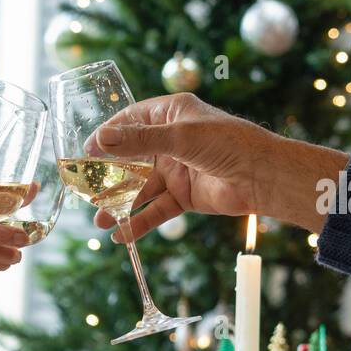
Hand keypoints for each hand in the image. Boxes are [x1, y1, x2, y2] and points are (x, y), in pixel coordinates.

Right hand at [84, 92, 345, 239]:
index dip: (107, 136)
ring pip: (140, 188)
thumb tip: (99, 141)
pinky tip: (121, 235)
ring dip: (119, 205)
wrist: (264, 177)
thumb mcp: (179, 136)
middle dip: (108, 177)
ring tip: (99, 220)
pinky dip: (139, 223)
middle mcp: (171, 141)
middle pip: (130, 158)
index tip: (86, 151)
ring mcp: (176, 170)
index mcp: (171, 114)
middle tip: (86, 191)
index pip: (130, 121)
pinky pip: (155, 210)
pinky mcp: (184, 196)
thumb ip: (138, 141)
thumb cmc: (228, 143)